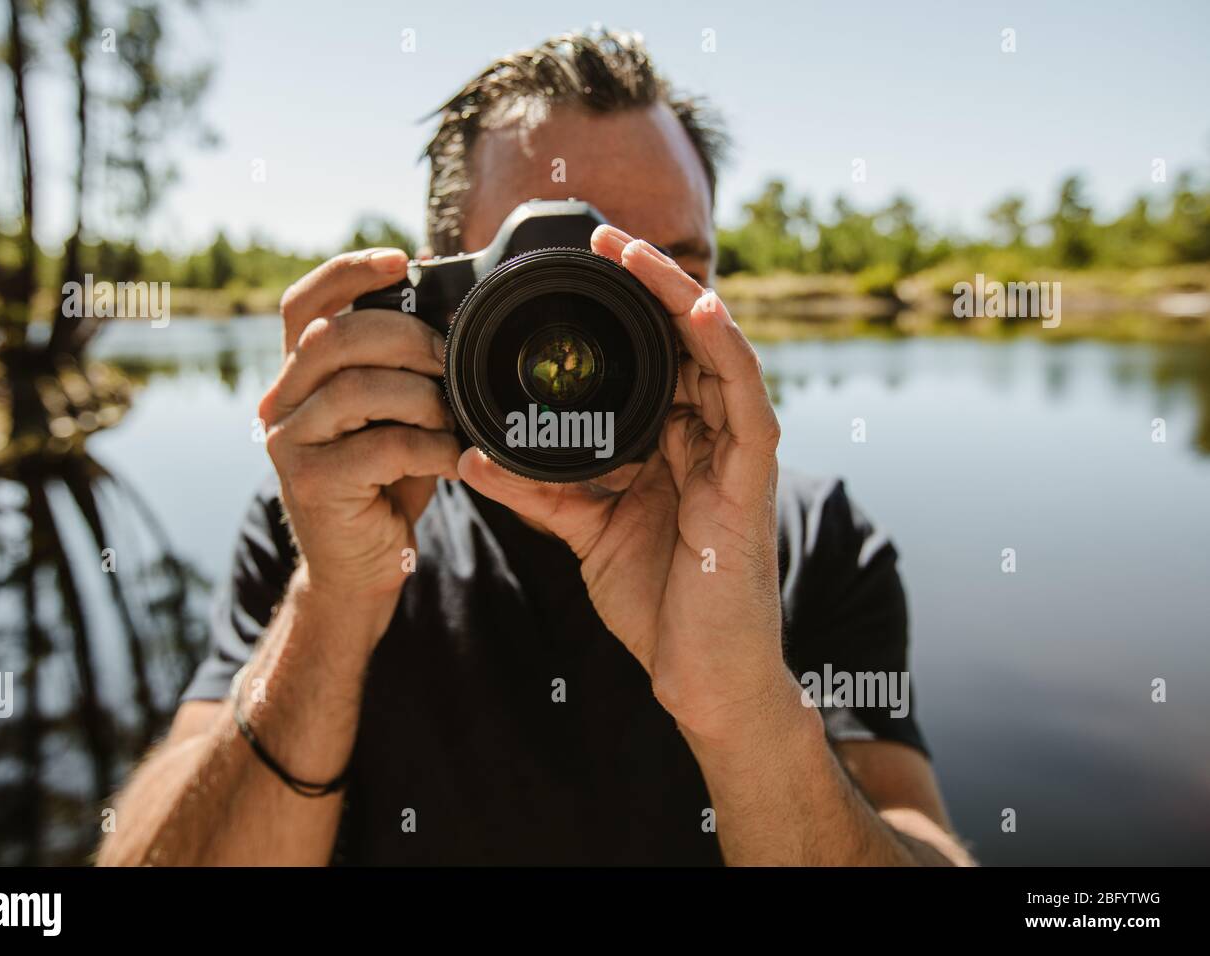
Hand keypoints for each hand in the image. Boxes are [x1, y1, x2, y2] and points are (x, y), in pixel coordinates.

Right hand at [260, 248, 460, 614]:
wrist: (361, 569)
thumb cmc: (385, 485)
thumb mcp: (394, 416)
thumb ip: (401, 370)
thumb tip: (447, 313)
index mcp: (299, 375)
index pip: (305, 304)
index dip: (348, 272)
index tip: (401, 260)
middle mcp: (282, 401)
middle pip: (337, 337)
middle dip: (409, 339)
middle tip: (451, 363)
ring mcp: (289, 443)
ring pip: (358, 389)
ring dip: (423, 398)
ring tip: (451, 420)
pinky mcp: (311, 484)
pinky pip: (382, 446)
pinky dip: (431, 448)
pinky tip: (451, 460)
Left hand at [458, 226, 787, 739]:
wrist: (697, 674)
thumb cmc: (655, 601)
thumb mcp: (583, 531)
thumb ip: (536, 490)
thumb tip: (470, 455)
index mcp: (673, 444)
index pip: (655, 358)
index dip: (625, 310)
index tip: (580, 270)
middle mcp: (707, 437)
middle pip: (685, 341)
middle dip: (649, 285)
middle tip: (603, 238)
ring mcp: (733, 454)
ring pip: (717, 353)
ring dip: (678, 296)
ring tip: (634, 252)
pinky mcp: (751, 479)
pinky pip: (746, 400)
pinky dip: (723, 351)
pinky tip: (697, 310)